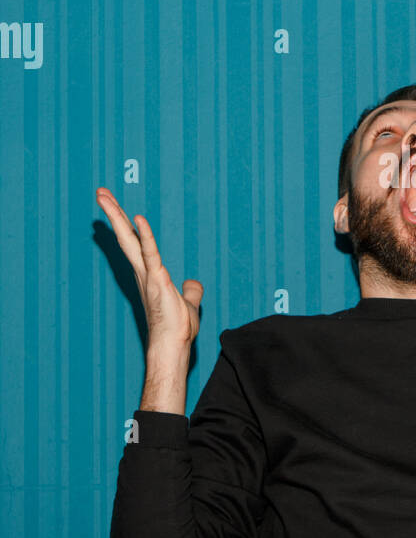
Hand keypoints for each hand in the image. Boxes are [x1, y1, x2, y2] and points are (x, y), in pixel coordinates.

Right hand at [96, 187, 202, 348]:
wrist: (173, 345)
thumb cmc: (177, 328)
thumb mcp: (188, 303)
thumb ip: (191, 291)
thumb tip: (194, 283)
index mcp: (148, 274)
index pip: (134, 243)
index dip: (125, 224)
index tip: (114, 207)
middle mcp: (142, 271)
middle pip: (125, 236)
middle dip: (113, 213)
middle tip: (101, 192)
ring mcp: (147, 275)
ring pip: (129, 239)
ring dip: (117, 216)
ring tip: (104, 197)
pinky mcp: (156, 280)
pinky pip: (150, 253)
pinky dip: (146, 236)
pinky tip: (139, 218)